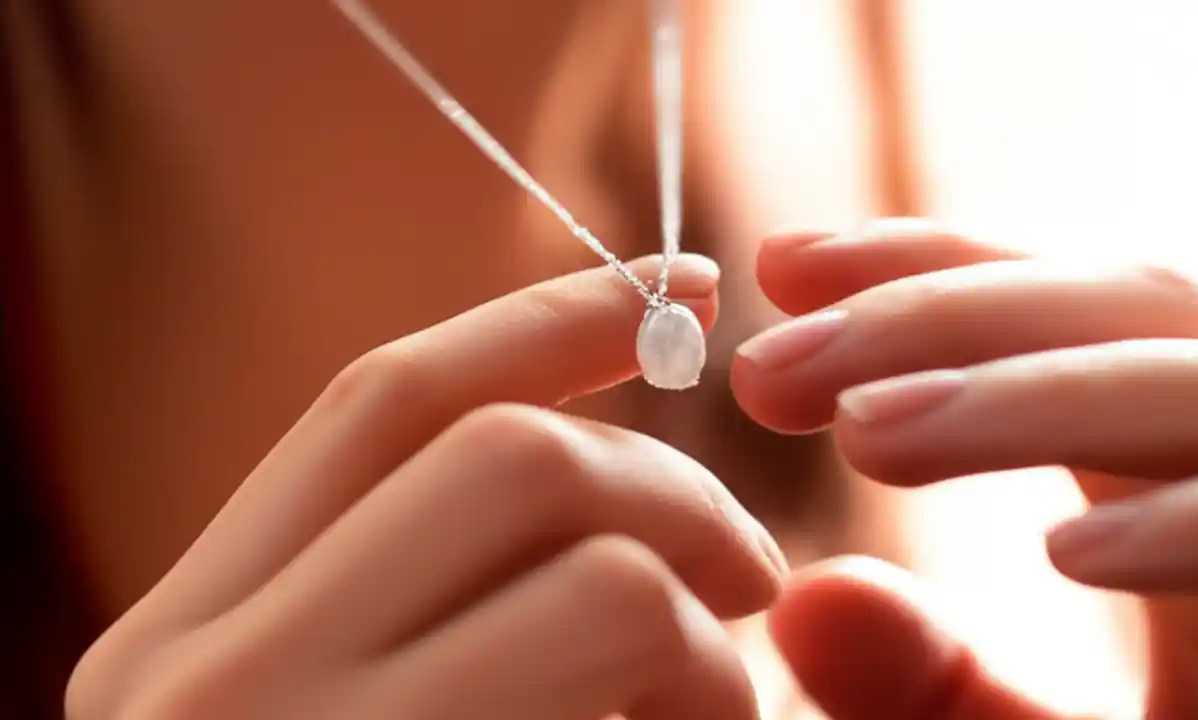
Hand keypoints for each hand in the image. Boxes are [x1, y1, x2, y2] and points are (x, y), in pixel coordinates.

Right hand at [67, 255, 784, 719]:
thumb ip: (408, 602)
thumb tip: (569, 452)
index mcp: (186, 636)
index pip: (381, 405)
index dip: (547, 325)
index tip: (680, 289)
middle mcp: (192, 672)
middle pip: (492, 444)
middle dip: (662, 478)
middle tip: (755, 566)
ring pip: (561, 511)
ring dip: (693, 590)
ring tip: (723, 693)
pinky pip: (614, 618)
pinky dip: (705, 676)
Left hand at [732, 221, 1197, 718]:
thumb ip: (930, 685)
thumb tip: (799, 602)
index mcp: (1187, 451)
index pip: (1056, 309)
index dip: (923, 268)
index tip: (782, 268)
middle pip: (1128, 305)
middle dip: (940, 314)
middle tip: (770, 366)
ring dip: (1034, 395)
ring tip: (867, 432)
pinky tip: (1068, 556)